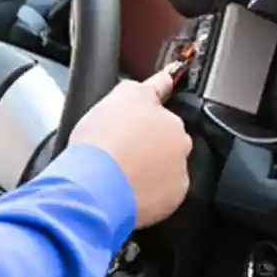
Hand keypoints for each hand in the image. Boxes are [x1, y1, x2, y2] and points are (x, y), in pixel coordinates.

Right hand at [68, 65, 191, 227]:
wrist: (96, 187)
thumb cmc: (101, 143)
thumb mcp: (119, 97)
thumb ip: (143, 88)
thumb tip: (162, 79)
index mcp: (168, 114)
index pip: (167, 98)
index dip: (161, 94)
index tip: (169, 84)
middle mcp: (180, 140)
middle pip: (167, 137)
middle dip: (150, 141)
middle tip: (122, 149)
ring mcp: (179, 170)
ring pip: (166, 165)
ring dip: (150, 167)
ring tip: (122, 172)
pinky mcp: (173, 197)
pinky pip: (164, 192)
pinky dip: (150, 191)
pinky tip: (129, 188)